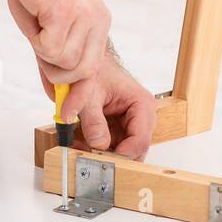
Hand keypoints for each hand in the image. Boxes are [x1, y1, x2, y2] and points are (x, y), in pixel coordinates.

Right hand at [0, 0, 109, 84]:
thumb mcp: (47, 26)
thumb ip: (55, 57)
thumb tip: (58, 94)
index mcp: (98, 20)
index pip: (94, 68)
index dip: (79, 92)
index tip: (68, 112)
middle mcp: (97, 17)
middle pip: (82, 71)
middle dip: (56, 72)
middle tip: (38, 46)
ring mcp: (84, 14)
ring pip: (64, 62)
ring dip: (41, 51)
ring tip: (35, 22)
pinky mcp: (65, 11)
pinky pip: (48, 48)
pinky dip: (34, 38)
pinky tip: (33, 13)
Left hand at [39, 56, 157, 160]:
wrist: (87, 61)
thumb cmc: (94, 70)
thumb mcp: (90, 94)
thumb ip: (93, 120)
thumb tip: (98, 144)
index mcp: (142, 104)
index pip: (140, 139)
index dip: (123, 154)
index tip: (103, 160)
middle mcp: (142, 116)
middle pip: (134, 150)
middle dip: (112, 157)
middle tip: (89, 158)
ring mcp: (131, 124)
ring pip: (122, 152)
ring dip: (102, 154)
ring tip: (79, 148)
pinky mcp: (119, 128)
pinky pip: (112, 146)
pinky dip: (97, 149)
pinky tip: (80, 144)